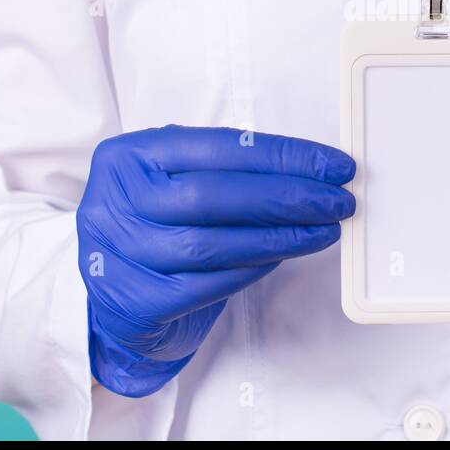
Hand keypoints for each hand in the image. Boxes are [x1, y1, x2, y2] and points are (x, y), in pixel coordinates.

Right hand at [76, 125, 355, 396]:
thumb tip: (309, 169)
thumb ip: (224, 170)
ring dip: (281, 236)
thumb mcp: (172, 182)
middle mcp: (114, 202)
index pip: (219, 146)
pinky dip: (254, 268)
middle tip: (339, 200)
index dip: (284, 155)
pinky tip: (284, 256)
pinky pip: (209, 283)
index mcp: (128, 156)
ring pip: (213, 243)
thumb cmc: (155, 229)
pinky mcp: (135, 303)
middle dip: (289, 195)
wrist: (110, 302)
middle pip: (214, 194)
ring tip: (324, 230)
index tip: (332, 165)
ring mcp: (119, 255)